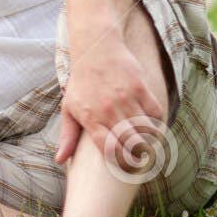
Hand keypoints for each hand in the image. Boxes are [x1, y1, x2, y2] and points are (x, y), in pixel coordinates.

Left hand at [55, 37, 165, 168]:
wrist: (96, 49)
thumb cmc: (81, 83)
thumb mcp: (68, 108)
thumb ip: (68, 136)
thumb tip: (60, 160)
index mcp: (90, 118)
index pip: (109, 150)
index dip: (120, 162)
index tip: (125, 166)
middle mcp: (109, 110)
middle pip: (131, 143)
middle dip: (138, 156)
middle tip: (139, 159)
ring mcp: (126, 98)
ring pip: (145, 130)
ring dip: (149, 141)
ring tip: (146, 146)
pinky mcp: (140, 88)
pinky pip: (155, 113)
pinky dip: (156, 123)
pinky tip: (151, 127)